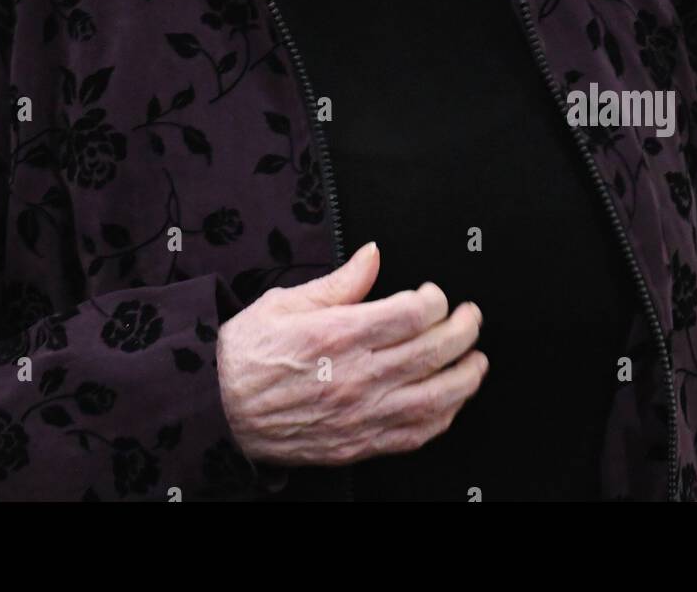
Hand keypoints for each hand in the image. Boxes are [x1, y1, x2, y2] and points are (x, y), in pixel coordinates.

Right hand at [215, 241, 486, 466]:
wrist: (219, 410)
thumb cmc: (247, 353)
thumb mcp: (285, 302)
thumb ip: (338, 282)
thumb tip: (373, 254)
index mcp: (338, 334)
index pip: (411, 314)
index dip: (435, 300)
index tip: (435, 294)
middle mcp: (355, 376)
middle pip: (432, 352)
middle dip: (463, 331)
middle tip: (472, 317)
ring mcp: (360, 414)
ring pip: (434, 398)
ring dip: (465, 378)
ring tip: (477, 360)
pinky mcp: (358, 444)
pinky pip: (414, 435)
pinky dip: (442, 418)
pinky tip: (451, 402)